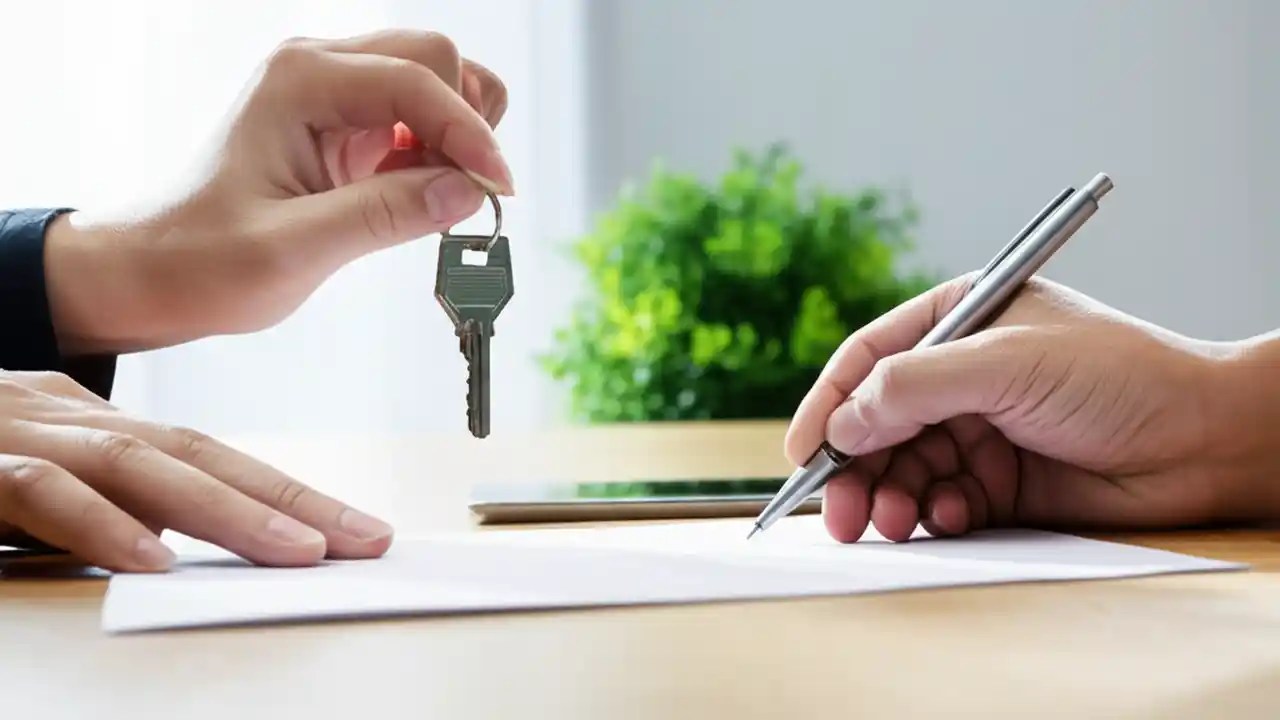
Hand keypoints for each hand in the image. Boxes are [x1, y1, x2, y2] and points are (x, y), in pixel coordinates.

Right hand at [0, 370, 391, 571]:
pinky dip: (98, 525)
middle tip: (363, 539)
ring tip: (296, 551)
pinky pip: (37, 492)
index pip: (206, 451)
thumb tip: (174, 540)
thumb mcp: (24, 472)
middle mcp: (61, 416)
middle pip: (197, 454)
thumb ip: (95, 499)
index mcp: (83, 419)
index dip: (285, 487)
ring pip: (137, 467)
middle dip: (288, 498)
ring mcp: (12, 433)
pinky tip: (151, 559)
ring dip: (224, 511)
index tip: (352, 528)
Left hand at [43, 29, 511, 354]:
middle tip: (466, 193)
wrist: (160, 271)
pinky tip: (422, 194)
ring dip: (458, 132)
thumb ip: (384, 215)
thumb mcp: (294, 249)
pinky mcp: (348, 125)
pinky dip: (441, 151)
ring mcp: (336, 93)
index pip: (416, 79)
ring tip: (440, 194)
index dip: (467, 132)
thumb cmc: (205, 258)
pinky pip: (420, 117)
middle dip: (467, 122)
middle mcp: (320, 70)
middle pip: (436, 58)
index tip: (496, 188)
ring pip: (437, 80)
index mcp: (300, 81)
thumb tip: (467, 191)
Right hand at [785, 275, 1279, 542]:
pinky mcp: (999, 481)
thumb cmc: (1118, 375)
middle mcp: (961, 374)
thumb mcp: (1006, 362)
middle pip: (876, 424)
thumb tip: (841, 424)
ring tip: (895, 521)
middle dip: (853, 468)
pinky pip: (940, 502)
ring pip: (902, 469)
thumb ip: (914, 386)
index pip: (869, 360)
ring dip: (889, 498)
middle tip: (840, 514)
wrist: (1205, 441)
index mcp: (958, 321)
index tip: (801, 452)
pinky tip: (953, 515)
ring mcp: (979, 429)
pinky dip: (935, 514)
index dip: (828, 405)